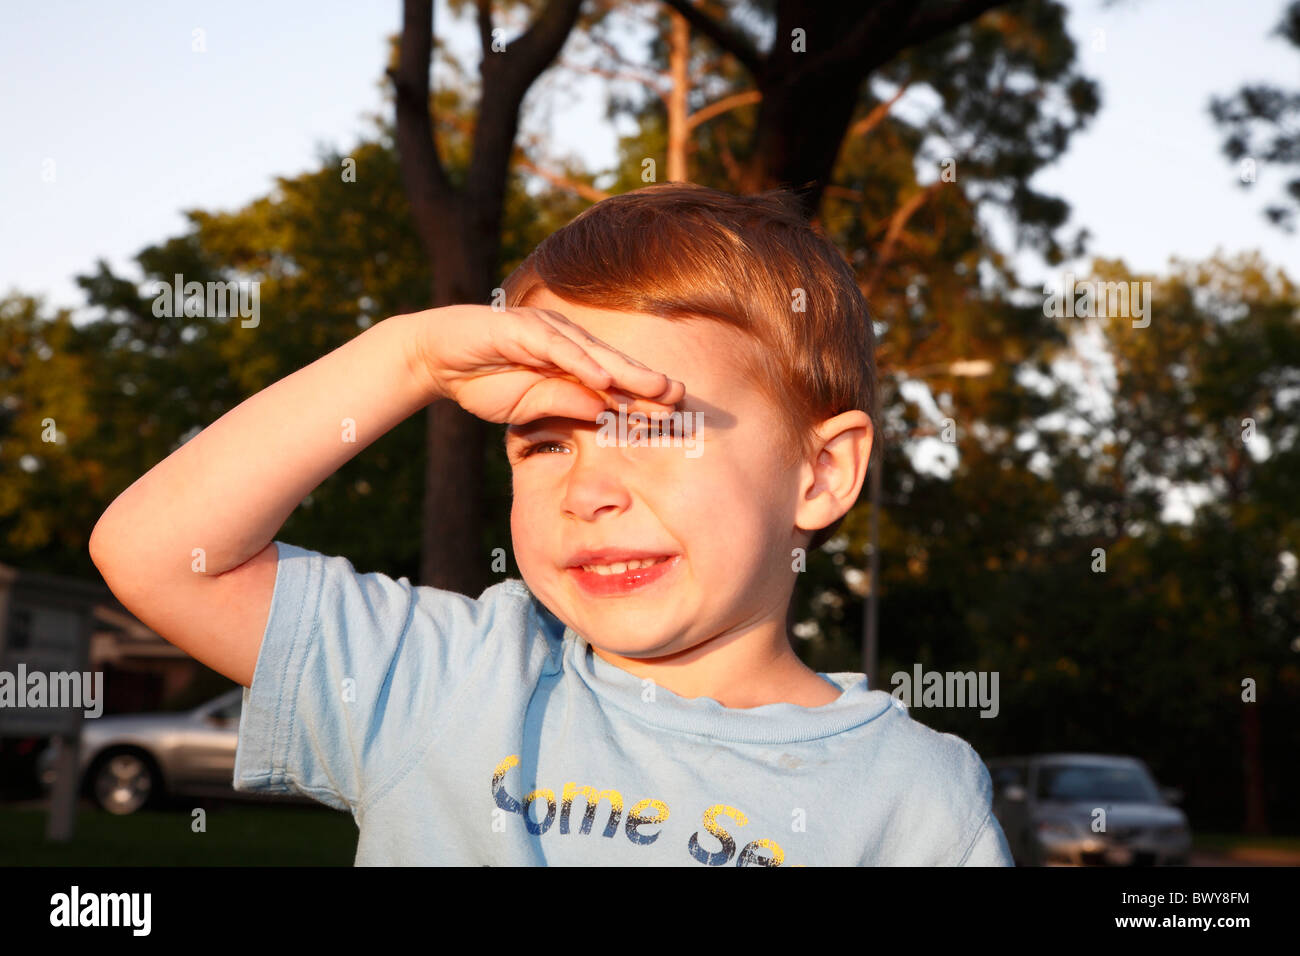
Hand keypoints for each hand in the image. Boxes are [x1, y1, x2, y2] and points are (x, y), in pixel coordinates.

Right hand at [404, 304, 685, 424]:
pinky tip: (605, 378)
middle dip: (649, 382)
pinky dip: (582, 363)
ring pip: (594, 354)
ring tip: (657, 390)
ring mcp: (546, 332)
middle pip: (615, 364)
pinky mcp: (522, 329)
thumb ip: (568, 405)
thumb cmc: (485, 381)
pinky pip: (557, 348)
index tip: (676, 416)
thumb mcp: (533, 406)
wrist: (436, 359)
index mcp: (572, 361)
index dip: (644, 396)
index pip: (615, 381)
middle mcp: (566, 341)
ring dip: (627, 372)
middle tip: (683, 399)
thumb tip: (607, 413)